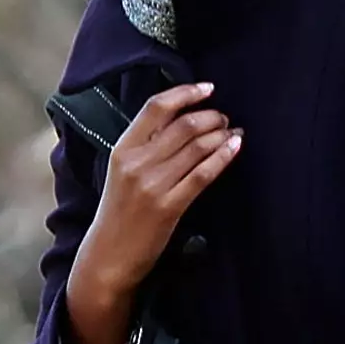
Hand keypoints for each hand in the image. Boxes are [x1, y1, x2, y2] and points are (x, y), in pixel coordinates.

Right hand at [63, 83, 240, 343]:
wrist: (109, 255)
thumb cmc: (120, 211)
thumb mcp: (122, 172)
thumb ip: (145, 147)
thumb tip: (181, 120)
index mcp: (122, 149)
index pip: (156, 107)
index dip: (185, 93)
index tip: (208, 88)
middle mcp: (136, 162)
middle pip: (183, 125)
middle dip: (211, 116)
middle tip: (225, 118)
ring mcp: (152, 185)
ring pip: (196, 147)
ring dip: (222, 135)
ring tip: (234, 132)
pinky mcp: (169, 207)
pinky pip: (202, 175)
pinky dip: (222, 158)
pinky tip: (235, 149)